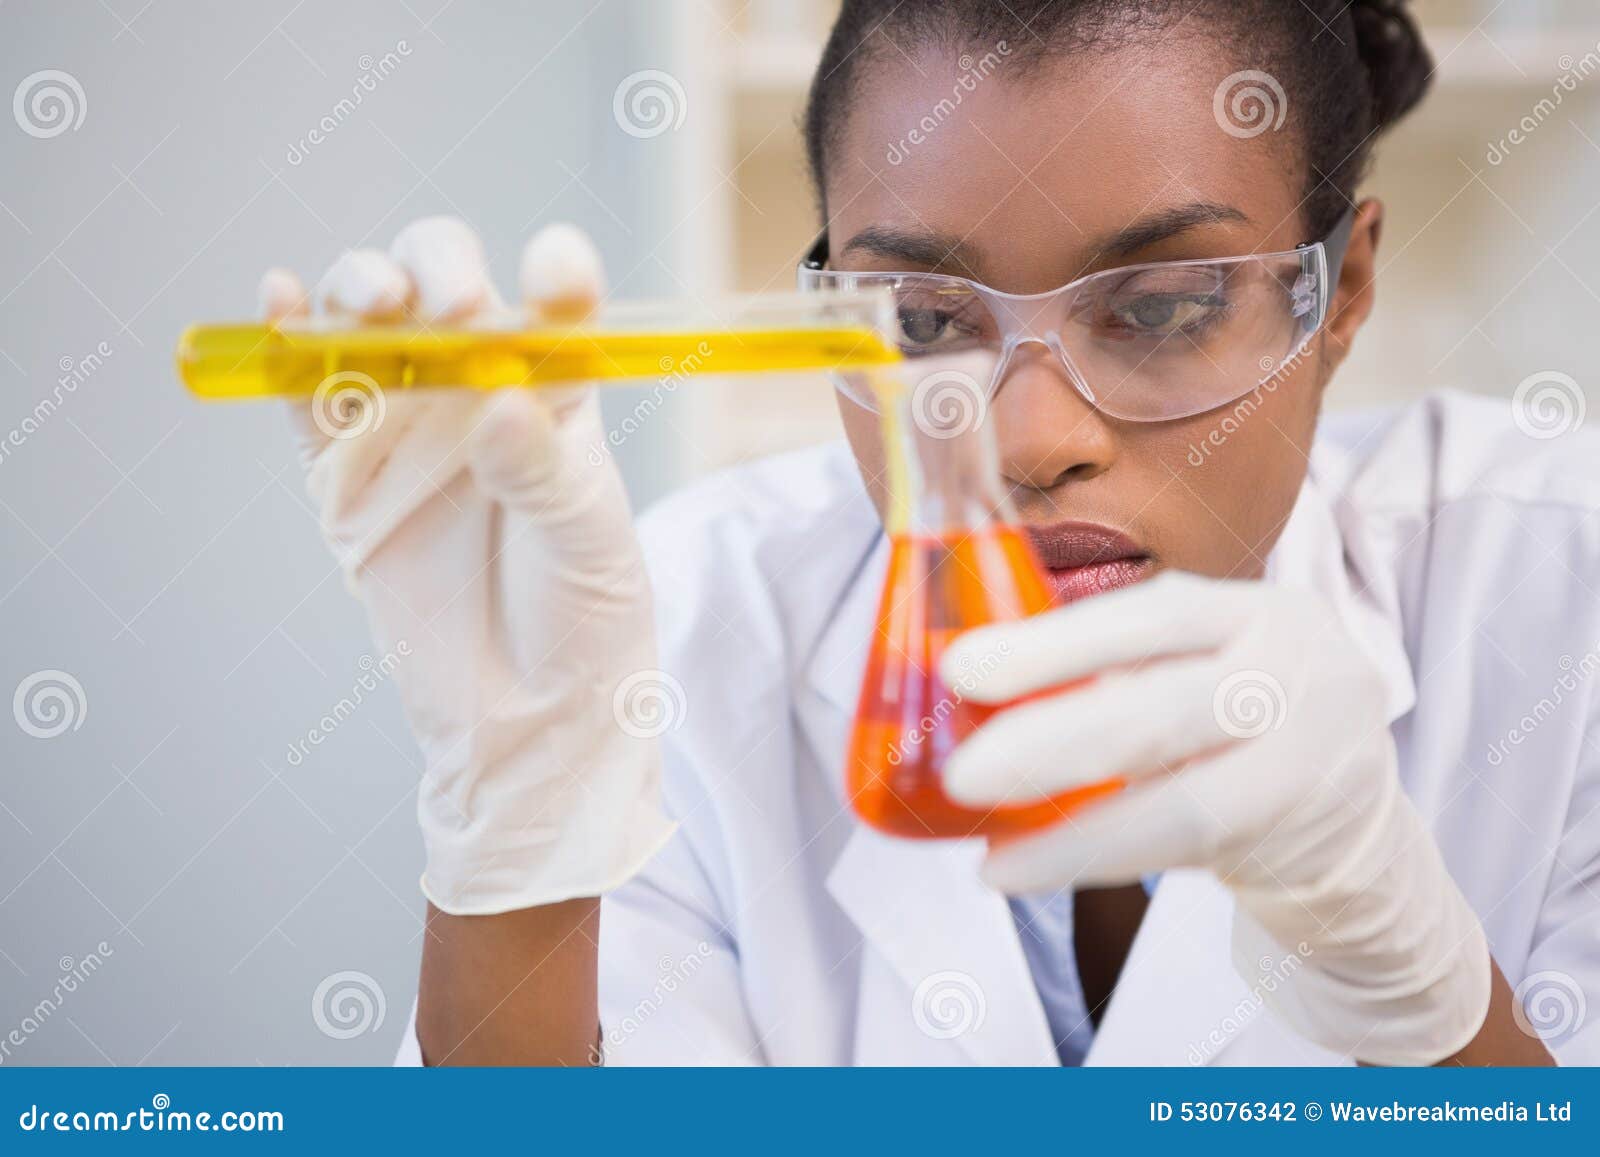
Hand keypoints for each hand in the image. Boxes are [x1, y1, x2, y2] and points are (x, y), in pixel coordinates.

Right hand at [259, 217, 673, 915]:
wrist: (530, 715)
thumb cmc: (584, 618)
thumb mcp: (586, 539)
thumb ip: (543, 468)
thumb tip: (497, 402)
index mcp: (556, 394)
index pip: (552, 305)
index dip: (552, 274)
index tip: (556, 278)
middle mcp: (477, 394)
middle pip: (444, 287)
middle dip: (438, 269)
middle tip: (453, 310)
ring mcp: (407, 430)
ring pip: (369, 324)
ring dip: (361, 287)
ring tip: (376, 303)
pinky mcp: (345, 477)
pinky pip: (307, 397)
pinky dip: (288, 343)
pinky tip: (283, 301)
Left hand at [940, 572, 1490, 1064]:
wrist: (1353, 814)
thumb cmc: (1239, 724)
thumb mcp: (1199, 667)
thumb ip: (1119, 669)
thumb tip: (972, 689)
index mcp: (1256, 611)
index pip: (1151, 619)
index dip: (1055, 645)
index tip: (961, 669)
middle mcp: (1296, 673)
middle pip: (1166, 708)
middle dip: (1053, 740)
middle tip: (961, 773)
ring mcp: (1313, 759)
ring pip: (1185, 800)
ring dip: (1073, 829)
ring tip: (987, 850)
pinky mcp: (1307, 838)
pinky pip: (1186, 850)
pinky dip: (1093, 859)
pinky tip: (1018, 870)